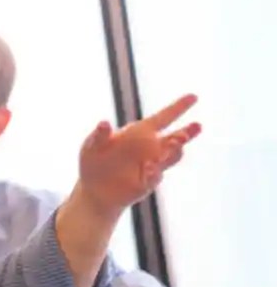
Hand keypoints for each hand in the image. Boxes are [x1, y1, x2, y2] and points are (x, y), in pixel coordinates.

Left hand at [74, 94, 200, 218]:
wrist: (93, 190)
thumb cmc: (93, 162)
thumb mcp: (92, 147)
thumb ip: (99, 135)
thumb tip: (104, 123)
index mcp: (140, 132)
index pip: (163, 117)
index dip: (178, 107)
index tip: (193, 96)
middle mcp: (151, 147)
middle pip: (175, 138)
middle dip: (185, 133)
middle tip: (195, 127)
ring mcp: (153, 165)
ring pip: (171, 156)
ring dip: (174, 150)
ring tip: (174, 143)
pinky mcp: (148, 182)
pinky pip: (155, 176)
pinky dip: (154, 172)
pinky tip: (148, 168)